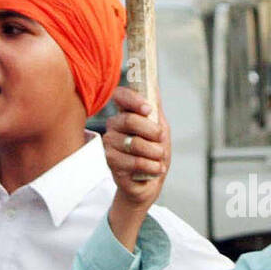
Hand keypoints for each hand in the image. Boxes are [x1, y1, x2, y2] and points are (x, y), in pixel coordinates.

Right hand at [104, 86, 169, 252]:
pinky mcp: (110, 162)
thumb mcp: (160, 130)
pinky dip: (151, 166)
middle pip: (130, 120)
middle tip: (160, 141)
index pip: (120, 96)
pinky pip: (134, 161)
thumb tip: (154, 85)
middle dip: (152, 132)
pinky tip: (154, 168)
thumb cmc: (154, 155)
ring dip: (155, 153)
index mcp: (125, 114)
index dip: (132, 99)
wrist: (149, 184)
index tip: (148, 109)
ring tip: (159, 159)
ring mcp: (110, 144)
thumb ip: (155, 110)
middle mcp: (113, 126)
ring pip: (134, 143)